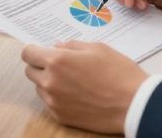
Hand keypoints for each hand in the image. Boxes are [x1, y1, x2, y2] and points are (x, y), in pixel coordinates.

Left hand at [22, 41, 145, 133]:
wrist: (133, 104)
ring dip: (49, 81)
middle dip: (41, 65)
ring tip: (73, 81)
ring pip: (40, 87)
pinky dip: (57, 97)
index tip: (43, 51)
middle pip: (30, 71)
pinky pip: (50, 102)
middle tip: (61, 65)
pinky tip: (76, 94)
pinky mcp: (60, 116)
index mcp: (57, 61)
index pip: (28, 54)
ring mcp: (54, 102)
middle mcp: (50, 82)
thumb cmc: (118, 72)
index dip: (35, 50)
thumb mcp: (97, 48)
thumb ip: (72, 45)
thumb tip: (57, 46)